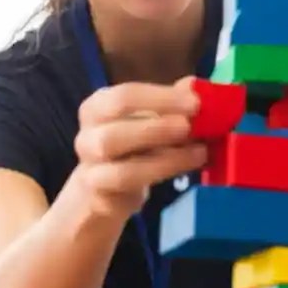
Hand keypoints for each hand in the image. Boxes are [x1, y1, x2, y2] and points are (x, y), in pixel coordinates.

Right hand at [72, 76, 207, 220]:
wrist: (102, 190)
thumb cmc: (129, 146)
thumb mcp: (147, 118)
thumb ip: (169, 103)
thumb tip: (194, 86)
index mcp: (97, 108)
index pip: (124, 97)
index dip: (161, 99)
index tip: (195, 102)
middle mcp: (87, 138)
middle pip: (115, 133)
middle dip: (157, 130)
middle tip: (190, 127)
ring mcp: (91, 172)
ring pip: (124, 171)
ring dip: (165, 161)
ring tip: (199, 153)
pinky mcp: (101, 201)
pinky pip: (130, 194)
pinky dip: (161, 179)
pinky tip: (186, 171)